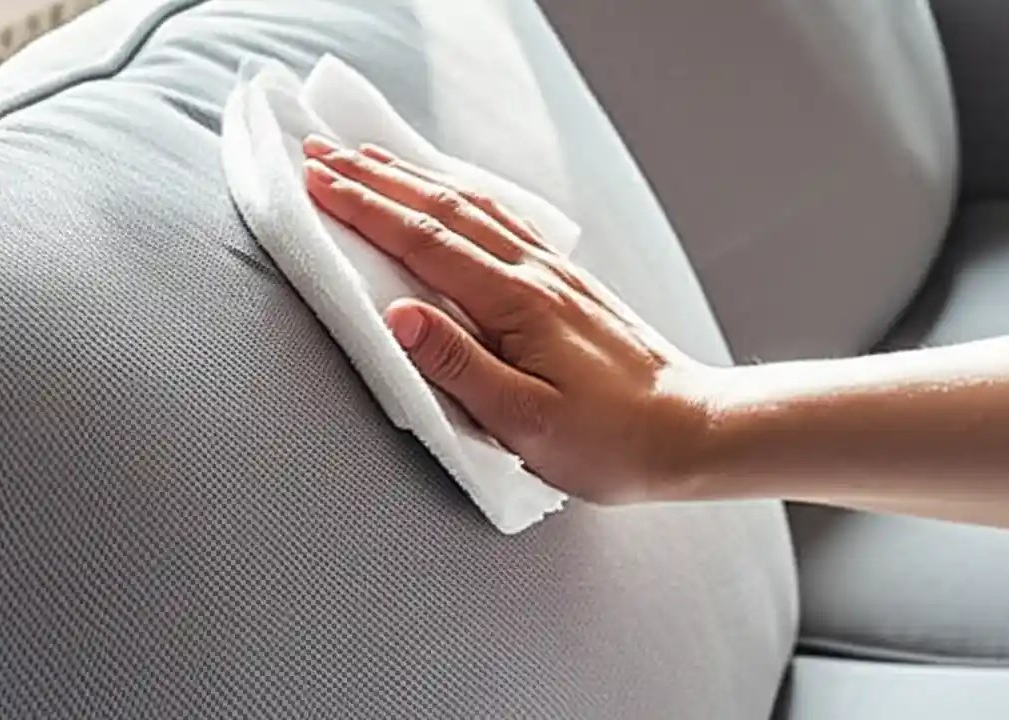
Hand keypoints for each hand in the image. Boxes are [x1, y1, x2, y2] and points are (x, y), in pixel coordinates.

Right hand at [301, 135, 709, 503]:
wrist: (691, 429)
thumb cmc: (611, 440)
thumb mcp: (527, 422)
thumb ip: (459, 368)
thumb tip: (398, 317)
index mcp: (516, 304)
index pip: (424, 242)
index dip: (365, 209)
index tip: (317, 180)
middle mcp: (534, 274)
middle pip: (442, 209)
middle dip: (376, 179)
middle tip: (322, 153)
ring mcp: (554, 273)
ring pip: (474, 207)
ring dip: (416, 179)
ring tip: (372, 158)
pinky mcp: (567, 283)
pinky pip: (505, 220)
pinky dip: (465, 195)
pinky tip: (455, 192)